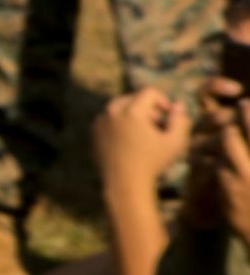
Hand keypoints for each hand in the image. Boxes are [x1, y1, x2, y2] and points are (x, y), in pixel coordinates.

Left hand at [94, 86, 190, 201]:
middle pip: (134, 98)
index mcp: (131, 110)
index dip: (163, 100)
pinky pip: (111, 118)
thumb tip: (178, 104)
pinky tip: (132, 141)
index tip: (169, 115)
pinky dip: (122, 123)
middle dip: (149, 108)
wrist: (124, 182)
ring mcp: (100, 120)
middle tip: (159, 127)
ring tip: (147, 134)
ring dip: (135, 115)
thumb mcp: (175, 142)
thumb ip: (180, 120)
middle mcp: (112, 110)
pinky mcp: (94, 130)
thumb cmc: (153, 162)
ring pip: (121, 107)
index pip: (149, 91)